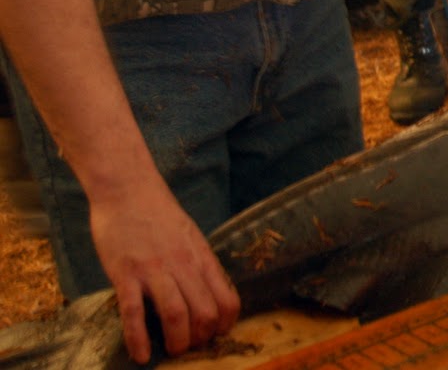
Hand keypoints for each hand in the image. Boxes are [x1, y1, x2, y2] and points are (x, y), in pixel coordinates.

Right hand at [89, 180, 239, 362]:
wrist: (128, 189)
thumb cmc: (159, 214)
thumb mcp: (190, 237)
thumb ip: (197, 263)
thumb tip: (205, 292)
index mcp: (202, 257)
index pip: (227, 299)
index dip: (224, 324)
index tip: (214, 335)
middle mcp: (183, 265)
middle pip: (204, 312)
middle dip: (200, 338)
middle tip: (190, 346)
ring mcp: (154, 269)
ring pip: (175, 314)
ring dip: (177, 341)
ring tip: (172, 352)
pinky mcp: (126, 273)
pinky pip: (134, 312)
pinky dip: (138, 339)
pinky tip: (140, 356)